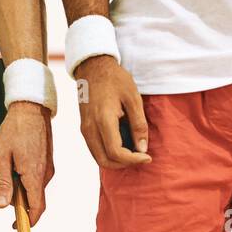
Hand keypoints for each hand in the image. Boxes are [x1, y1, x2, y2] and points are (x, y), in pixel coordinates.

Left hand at [0, 100, 53, 225]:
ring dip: (23, 189)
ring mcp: (49, 168)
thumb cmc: (15, 129)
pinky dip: (27, 179)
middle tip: (6, 188)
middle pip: (35, 200)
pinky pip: (38, 179)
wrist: (31, 108)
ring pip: (36, 189)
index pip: (37, 208)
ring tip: (9, 169)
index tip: (17, 226)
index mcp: (35, 175)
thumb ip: (3, 182)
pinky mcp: (48, 163)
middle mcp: (46, 175)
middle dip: (21, 202)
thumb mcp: (2, 156)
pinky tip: (16, 164)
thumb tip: (2, 206)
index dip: (28, 221)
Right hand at [74, 55, 150, 169]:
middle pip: (105, 161)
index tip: (147, 156)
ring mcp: (84, 129)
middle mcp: (90, 128)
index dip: (133, 160)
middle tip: (140, 157)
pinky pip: (95, 150)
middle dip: (124, 164)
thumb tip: (142, 148)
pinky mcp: (84, 129)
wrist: (93, 67)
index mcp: (103, 120)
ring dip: (116, 161)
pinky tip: (123, 145)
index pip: (116, 152)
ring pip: (98, 158)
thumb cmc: (115, 79)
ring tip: (133, 152)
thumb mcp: (133, 98)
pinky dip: (109, 154)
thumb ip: (139, 125)